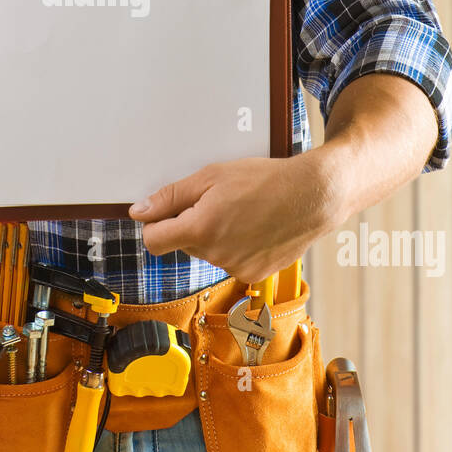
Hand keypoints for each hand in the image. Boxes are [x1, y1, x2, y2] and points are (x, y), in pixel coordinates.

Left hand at [127, 149, 340, 281]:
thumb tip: (139, 212)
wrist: (312, 197)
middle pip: (183, 244)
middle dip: (190, 224)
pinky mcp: (253, 275)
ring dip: (214, 235)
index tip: (167, 212)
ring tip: (241, 212)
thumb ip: (170, 197)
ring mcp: (235, 268)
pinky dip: (235, 246)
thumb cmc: (264, 180)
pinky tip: (254, 228)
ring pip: (207, 252)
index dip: (156, 224)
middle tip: (217, 201)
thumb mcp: (211, 176)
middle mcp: (215, 255)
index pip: (154, 240)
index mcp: (200, 229)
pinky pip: (229, 261)